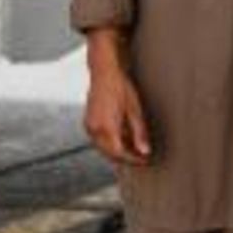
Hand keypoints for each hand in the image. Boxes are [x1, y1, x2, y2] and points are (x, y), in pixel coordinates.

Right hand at [83, 30, 151, 166]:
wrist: (104, 72)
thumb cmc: (120, 87)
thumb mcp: (134, 110)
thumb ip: (139, 133)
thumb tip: (145, 151)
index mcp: (106, 128)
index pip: (120, 154)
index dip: (133, 160)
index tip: (144, 160)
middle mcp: (94, 129)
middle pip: (110, 154)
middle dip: (126, 158)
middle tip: (141, 157)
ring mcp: (89, 126)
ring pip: (103, 148)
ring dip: (117, 151)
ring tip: (133, 148)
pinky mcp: (88, 121)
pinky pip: (99, 140)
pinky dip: (110, 143)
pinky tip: (121, 137)